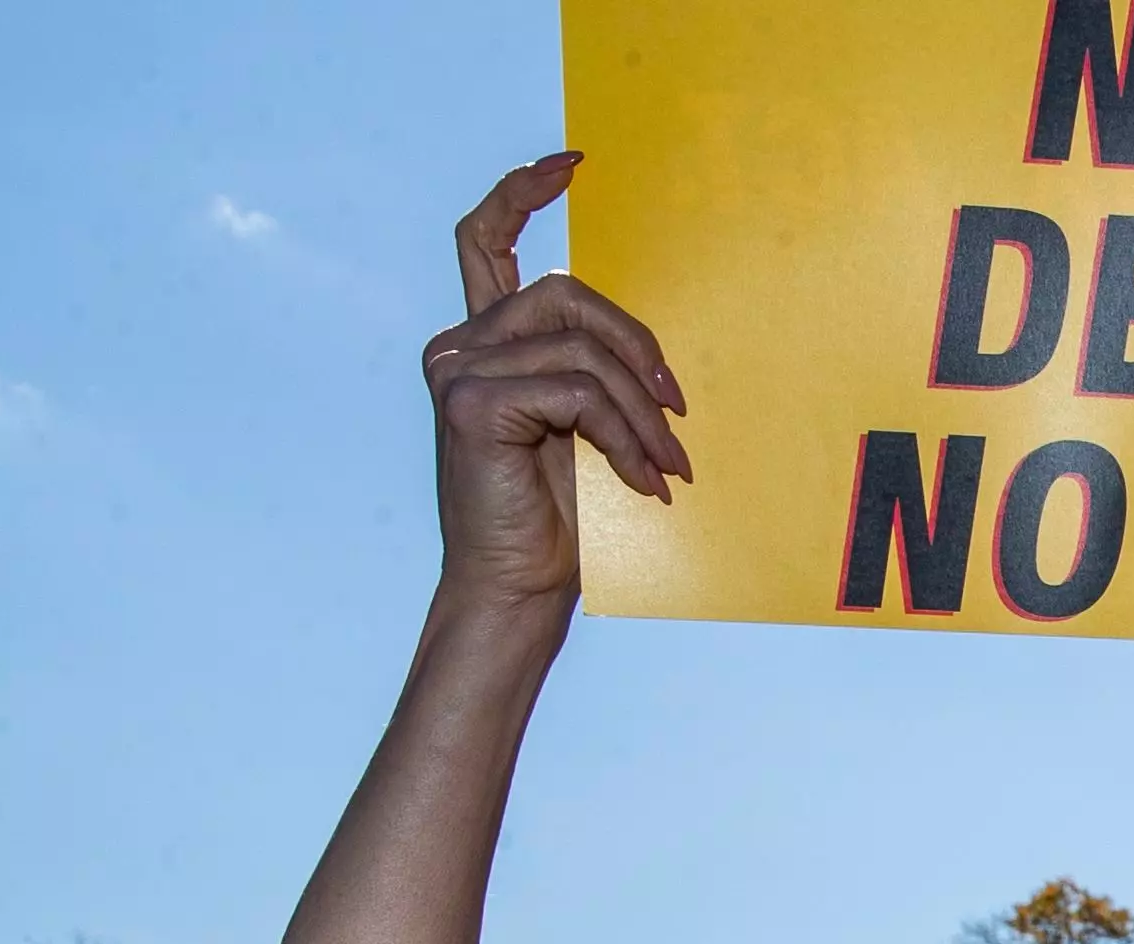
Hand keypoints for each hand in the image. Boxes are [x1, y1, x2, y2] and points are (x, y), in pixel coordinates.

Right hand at [422, 155, 686, 621]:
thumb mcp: (582, 427)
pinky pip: (578, 393)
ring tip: (666, 466)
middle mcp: (458, 345)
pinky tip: (641, 481)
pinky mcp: (472, 403)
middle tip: (676, 412)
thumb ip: (590, 371)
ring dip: (640, 411)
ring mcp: (457, 370)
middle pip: (564, 296)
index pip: (487, 240)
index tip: (571, 167)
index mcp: (482, 341)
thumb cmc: (555, 516)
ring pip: (580, 349)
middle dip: (637, 349)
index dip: (523, 193)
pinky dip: (625, 438)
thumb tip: (651, 354)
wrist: (519, 587)